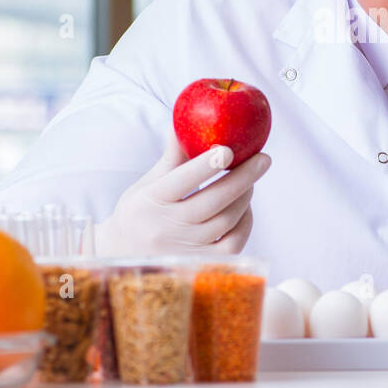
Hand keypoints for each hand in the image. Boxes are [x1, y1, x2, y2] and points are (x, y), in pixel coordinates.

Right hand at [95, 133, 270, 256]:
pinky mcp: (200, 266)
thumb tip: (186, 121)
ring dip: (245, 197)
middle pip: (213, 202)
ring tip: (251, 180)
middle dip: (243, 178)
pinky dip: (245, 222)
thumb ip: (173, 157)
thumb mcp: (148, 184)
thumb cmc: (139, 213)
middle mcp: (166, 228)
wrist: (124, 256)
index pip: (182, 180)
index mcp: (151, 201)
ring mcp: (184, 250)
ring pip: (227, 221)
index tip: (228, 149)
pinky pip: (233, 243)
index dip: (206, 165)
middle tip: (263, 159)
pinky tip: (245, 208)